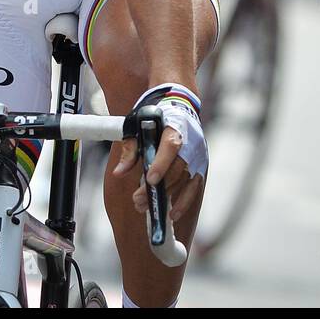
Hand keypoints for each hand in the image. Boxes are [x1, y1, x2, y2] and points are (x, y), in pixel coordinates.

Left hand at [114, 84, 207, 221]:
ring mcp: (198, 155)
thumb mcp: (138, 126)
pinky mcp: (200, 165)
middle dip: (158, 188)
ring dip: (166, 196)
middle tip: (138, 201)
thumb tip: (119, 173)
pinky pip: (194, 187)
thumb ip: (130, 150)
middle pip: (176, 169)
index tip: (151, 181)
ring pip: (184, 180)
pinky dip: (184, 201)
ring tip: (145, 207)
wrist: (180, 105)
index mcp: (175, 127)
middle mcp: (191, 142)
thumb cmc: (155, 117)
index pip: (170, 147)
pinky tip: (172, 213)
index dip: (162, 164)